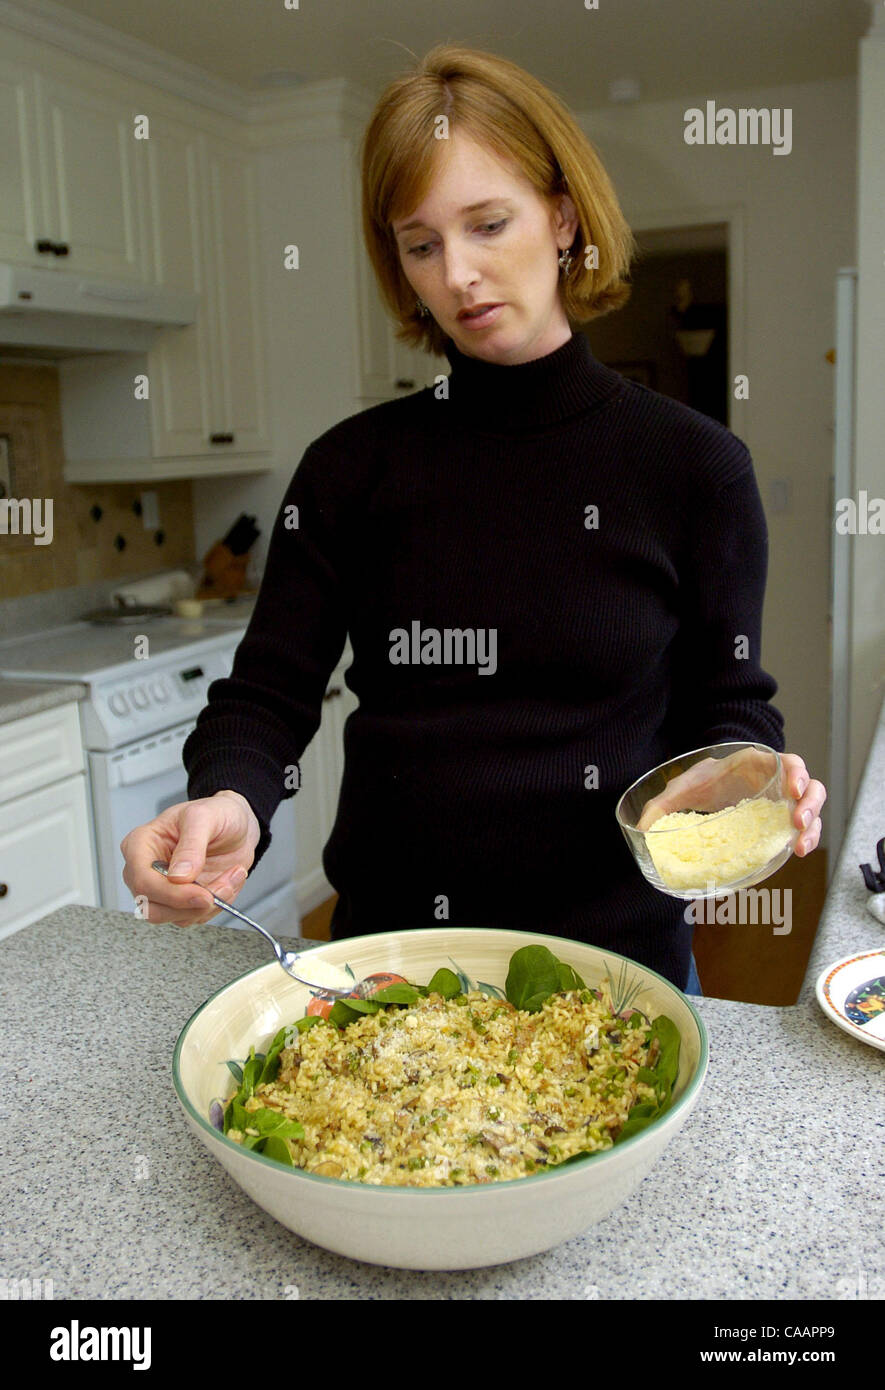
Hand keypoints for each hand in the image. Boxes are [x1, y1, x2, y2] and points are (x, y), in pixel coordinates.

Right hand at [120, 789, 260, 925]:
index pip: (142, 880)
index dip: (170, 893)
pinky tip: (229, 881)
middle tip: (223, 887)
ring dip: (210, 904)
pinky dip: (218, 904)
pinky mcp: (183, 902)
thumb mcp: (204, 817)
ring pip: (176, 917)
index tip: (201, 893)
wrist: (238, 824)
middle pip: (153, 907)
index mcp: (140, 845)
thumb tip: (178, 876)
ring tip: (231, 876)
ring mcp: (164, 889)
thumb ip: (191, 845)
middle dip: (192, 903)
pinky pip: (195, 917)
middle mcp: (147, 871)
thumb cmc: (216, 813)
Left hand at [635, 747, 826, 857]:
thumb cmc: (701, 783)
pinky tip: (796, 852)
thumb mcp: (682, 788)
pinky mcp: (780, 824)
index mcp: (759, 765)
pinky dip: (805, 840)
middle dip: (810, 805)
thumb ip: (663, 805)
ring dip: (812, 827)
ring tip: (800, 845)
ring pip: (812, 811)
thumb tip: (641, 828)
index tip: (793, 789)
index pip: (790, 763)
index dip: (797, 774)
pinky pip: (802, 830)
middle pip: (810, 788)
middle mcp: (777, 783)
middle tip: (797, 822)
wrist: (706, 791)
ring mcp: (782, 804)